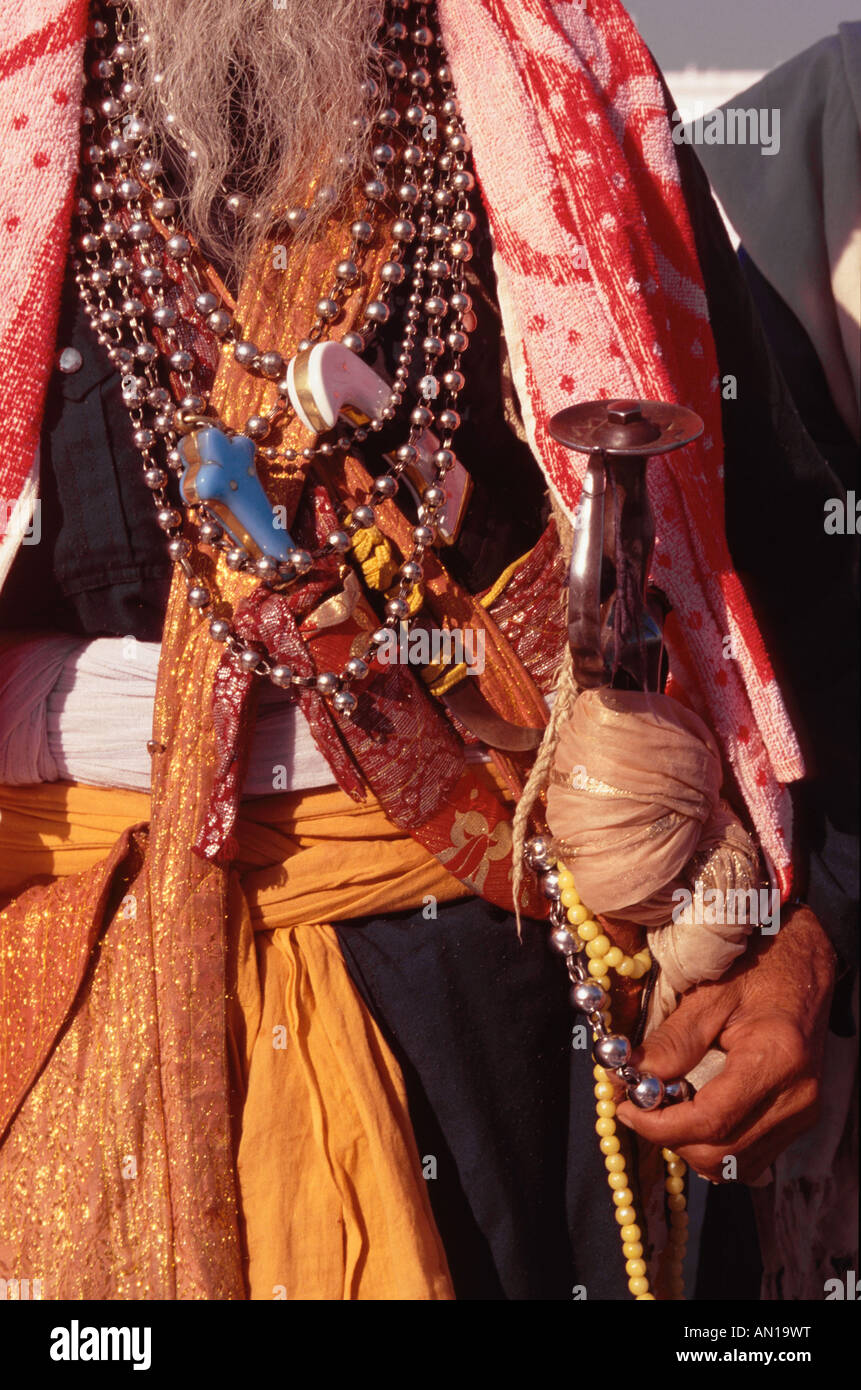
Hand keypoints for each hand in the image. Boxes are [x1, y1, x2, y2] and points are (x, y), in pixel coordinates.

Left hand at [615, 905, 836, 1182]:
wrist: (807, 967)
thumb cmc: (758, 967)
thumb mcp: (710, 993)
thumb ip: (673, 1039)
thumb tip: (633, 1075)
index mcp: (776, 1059)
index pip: (710, 1121)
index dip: (660, 1125)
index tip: (626, 1107)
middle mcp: (796, 1097)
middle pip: (720, 1152)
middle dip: (670, 1137)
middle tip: (638, 1103)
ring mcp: (802, 1113)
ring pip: (733, 1163)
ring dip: (691, 1144)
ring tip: (666, 1106)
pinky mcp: (800, 1119)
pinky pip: (749, 1154)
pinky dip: (715, 1143)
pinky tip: (697, 1111)